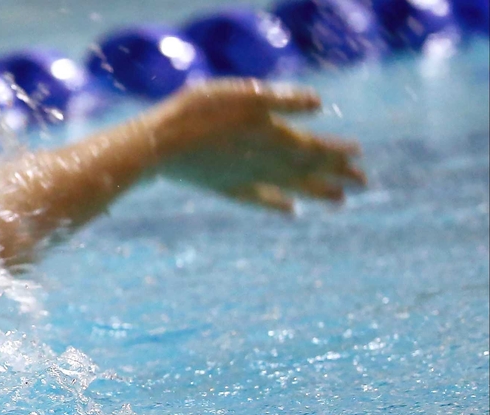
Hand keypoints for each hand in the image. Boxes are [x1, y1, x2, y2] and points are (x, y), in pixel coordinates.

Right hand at [152, 79, 365, 212]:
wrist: (161, 145)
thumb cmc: (202, 111)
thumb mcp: (246, 94)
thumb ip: (284, 101)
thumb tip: (319, 104)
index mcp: (275, 137)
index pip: (316, 147)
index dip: (338, 151)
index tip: (359, 155)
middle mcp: (267, 162)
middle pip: (309, 170)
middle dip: (336, 174)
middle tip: (362, 182)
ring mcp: (246, 178)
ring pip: (290, 186)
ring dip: (316, 192)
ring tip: (339, 200)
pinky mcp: (226, 187)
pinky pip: (259, 199)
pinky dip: (277, 204)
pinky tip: (290, 211)